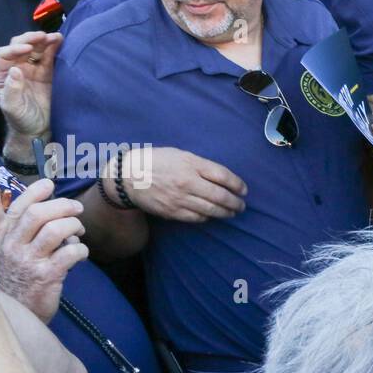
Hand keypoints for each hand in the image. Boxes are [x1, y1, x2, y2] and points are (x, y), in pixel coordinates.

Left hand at [0, 31, 61, 139]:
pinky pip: (48, 56)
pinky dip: (54, 48)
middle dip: (30, 39)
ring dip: (44, 41)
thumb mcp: (13, 107)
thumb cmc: (21, 120)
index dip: (15, 49)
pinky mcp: (45, 72)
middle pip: (19, 47)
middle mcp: (14, 67)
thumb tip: (14, 70)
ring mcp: (31, 68)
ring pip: (35, 49)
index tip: (27, 49)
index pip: (4, 55)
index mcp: (0, 74)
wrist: (38, 129)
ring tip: (55, 37)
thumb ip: (12, 89)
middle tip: (42, 36)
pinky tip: (60, 41)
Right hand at [0, 178, 88, 322]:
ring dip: (74, 227)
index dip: (34, 192)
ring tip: (79, 233)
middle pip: (39, 214)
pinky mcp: (46, 276)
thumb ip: (29, 231)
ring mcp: (29, 261)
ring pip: (55, 231)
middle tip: (77, 210)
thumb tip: (52, 206)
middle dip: (63, 206)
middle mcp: (14, 246)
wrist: (19, 312)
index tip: (49, 184)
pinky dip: (81, 250)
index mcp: (5, 237)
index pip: (18, 208)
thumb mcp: (16, 252)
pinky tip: (81, 255)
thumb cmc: (22, 278)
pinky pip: (70, 253)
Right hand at [123, 147, 246, 222]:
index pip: (222, 175)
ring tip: (232, 212)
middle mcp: (187, 182)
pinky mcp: (172, 212)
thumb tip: (222, 177)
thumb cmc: (156, 161)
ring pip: (211, 210)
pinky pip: (197, 217)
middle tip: (242, 205)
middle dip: (235, 203)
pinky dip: (208, 217)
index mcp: (190, 164)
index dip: (237, 184)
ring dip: (225, 213)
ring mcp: (180, 198)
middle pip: (220, 196)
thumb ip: (200, 165)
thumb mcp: (179, 155)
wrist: (128, 177)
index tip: (244, 190)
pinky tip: (212, 215)